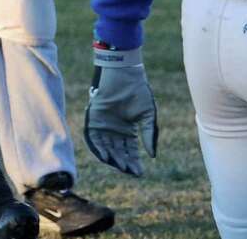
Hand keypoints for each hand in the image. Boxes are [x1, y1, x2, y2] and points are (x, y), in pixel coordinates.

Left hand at [84, 44, 157, 176]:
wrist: (123, 74)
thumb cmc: (137, 91)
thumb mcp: (147, 115)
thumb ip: (148, 134)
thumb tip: (152, 155)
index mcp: (127, 130)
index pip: (131, 150)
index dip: (135, 161)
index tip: (140, 172)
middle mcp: (115, 130)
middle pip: (119, 152)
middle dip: (125, 162)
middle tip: (131, 171)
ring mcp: (104, 126)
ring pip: (108, 148)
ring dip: (114, 158)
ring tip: (122, 166)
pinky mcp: (94, 120)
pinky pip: (95, 139)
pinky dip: (100, 148)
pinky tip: (108, 157)